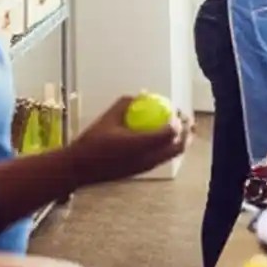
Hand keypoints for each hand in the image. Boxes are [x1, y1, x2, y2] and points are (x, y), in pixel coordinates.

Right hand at [66, 96, 191, 186]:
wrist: (80, 168)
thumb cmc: (92, 142)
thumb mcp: (108, 117)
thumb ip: (126, 104)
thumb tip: (142, 94)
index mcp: (140, 144)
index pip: (170, 132)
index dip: (177, 120)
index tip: (175, 110)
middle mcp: (147, 158)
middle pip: (178, 147)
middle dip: (187, 133)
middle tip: (186, 119)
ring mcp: (146, 167)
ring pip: (171, 155)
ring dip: (179, 141)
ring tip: (179, 128)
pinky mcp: (142, 172)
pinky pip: (161, 158)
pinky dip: (166, 147)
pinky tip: (161, 137)